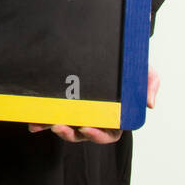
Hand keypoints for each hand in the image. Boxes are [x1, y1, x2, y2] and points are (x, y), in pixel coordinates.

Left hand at [28, 66, 159, 142]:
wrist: (118, 49)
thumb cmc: (132, 65)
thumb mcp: (146, 72)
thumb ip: (150, 85)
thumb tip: (150, 104)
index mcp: (116, 117)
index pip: (108, 134)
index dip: (98, 135)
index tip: (87, 128)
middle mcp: (97, 117)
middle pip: (83, 133)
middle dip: (70, 134)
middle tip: (60, 126)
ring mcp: (80, 110)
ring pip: (66, 125)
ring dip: (53, 127)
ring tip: (43, 123)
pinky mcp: (67, 102)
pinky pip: (55, 112)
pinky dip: (43, 119)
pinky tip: (33, 121)